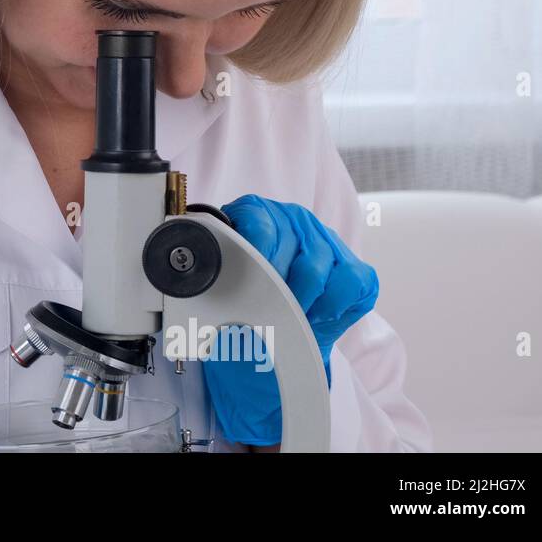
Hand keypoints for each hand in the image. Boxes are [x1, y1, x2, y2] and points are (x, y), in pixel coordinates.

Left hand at [201, 194, 378, 445]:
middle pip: (291, 249)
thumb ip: (208, 273)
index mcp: (254, 213)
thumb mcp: (217, 281)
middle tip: (266, 313)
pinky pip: (351, 282)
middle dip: (277, 290)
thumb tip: (186, 278)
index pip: (258, 225)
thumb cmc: (237, 297)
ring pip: (319, 269)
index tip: (247, 285)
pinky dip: (332, 308)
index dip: (256, 257)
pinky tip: (314, 317)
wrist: (267, 328)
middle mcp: (292, 220)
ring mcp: (325, 240)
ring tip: (286, 319)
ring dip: (301, 303)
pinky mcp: (354, 267)